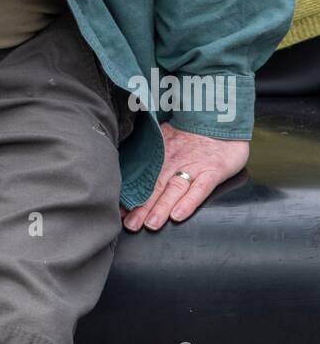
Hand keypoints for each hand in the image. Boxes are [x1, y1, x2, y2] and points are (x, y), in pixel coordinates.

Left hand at [121, 123, 249, 230]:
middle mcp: (175, 161)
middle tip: (131, 225)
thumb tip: (131, 163)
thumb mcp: (169, 136)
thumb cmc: (195, 132)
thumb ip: (154, 151)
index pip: (144, 177)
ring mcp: (195, 166)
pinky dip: (189, 202)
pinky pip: (200, 188)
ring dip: (161, 208)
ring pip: (174, 190)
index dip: (132, 194)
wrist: (224, 118)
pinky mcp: (214, 170)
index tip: (120, 210)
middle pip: (156, 187)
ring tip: (150, 225)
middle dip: (142, 208)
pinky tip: (178, 216)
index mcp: (162, 154)